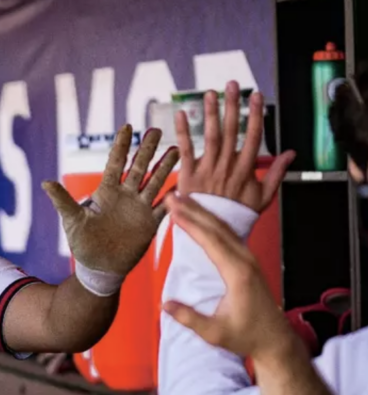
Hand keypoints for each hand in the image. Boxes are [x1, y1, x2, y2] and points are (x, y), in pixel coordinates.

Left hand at [42, 125, 179, 274]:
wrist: (98, 267)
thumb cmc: (82, 244)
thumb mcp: (71, 220)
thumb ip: (62, 201)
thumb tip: (45, 183)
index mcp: (106, 192)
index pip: (115, 163)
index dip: (121, 145)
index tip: (127, 126)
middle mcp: (125, 196)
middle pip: (139, 167)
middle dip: (147, 149)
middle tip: (157, 129)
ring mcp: (139, 208)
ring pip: (155, 182)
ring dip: (165, 166)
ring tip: (176, 149)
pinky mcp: (149, 224)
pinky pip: (164, 208)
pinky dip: (173, 198)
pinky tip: (183, 186)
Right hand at [162, 194, 294, 360]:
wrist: (275, 339)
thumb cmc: (246, 336)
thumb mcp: (214, 332)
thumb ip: (189, 318)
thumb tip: (165, 305)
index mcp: (238, 274)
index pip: (211, 241)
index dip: (191, 224)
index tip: (174, 210)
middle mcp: (245, 261)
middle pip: (217, 228)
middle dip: (193, 210)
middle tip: (173, 196)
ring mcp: (249, 259)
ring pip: (224, 228)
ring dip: (202, 212)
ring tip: (183, 200)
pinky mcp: (248, 262)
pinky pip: (229, 235)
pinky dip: (212, 222)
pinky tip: (201, 217)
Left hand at [176, 81, 294, 212]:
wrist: (214, 233)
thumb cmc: (237, 215)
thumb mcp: (263, 197)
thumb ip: (276, 173)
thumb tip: (291, 154)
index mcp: (245, 169)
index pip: (253, 136)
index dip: (255, 115)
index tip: (256, 96)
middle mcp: (226, 166)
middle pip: (231, 131)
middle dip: (232, 106)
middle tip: (232, 84)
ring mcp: (207, 170)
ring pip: (210, 137)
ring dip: (210, 113)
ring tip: (210, 93)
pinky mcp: (188, 176)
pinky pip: (185, 151)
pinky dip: (183, 132)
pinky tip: (181, 114)